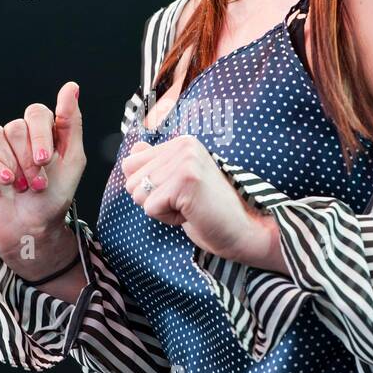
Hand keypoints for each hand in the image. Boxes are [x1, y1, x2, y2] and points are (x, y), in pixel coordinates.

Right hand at [0, 81, 85, 259]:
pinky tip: (4, 181)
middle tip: (37, 183)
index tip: (46, 160)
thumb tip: (72, 86)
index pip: (36, 113)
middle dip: (29, 158)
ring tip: (21, 186)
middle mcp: (14, 137)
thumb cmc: (53, 198)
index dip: (41, 134)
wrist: (33, 230)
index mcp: (38, 132)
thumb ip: (70, 122)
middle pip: (16, 126)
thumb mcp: (72, 160)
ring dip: (12, 164)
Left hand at [120, 135, 274, 264]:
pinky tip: (190, 214)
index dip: (149, 188)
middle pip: (131, 180)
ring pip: (138, 193)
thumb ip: (157, 164)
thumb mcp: (179, 183)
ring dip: (160, 209)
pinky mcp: (186, 180)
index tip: (178, 194)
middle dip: (152, 199)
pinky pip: (150, 207)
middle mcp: (184, 145)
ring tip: (188, 207)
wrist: (242, 230)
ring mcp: (186, 161)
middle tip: (184, 202)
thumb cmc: (209, 211)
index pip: (131, 163)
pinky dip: (167, 218)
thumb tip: (133, 149)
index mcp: (182, 143)